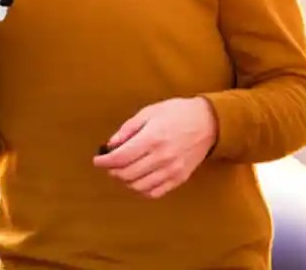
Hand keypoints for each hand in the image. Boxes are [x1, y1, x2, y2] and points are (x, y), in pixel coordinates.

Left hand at [92, 97, 218, 199]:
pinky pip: (155, 192)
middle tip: (109, 164)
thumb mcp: (149, 112)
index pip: (121, 158)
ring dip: (125, 181)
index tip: (97, 160)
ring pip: (139, 186)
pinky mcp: (179, 178)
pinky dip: (141, 189)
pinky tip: (138, 179)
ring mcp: (172, 170)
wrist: (208, 123)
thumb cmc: (176, 113)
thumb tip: (110, 145)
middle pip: (127, 174)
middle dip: (112, 171)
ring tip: (122, 171)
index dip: (104, 162)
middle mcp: (162, 157)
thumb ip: (128, 129)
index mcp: (152, 138)